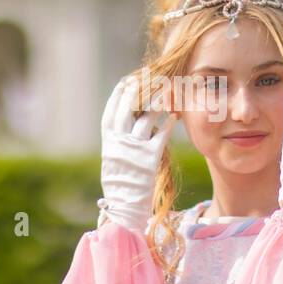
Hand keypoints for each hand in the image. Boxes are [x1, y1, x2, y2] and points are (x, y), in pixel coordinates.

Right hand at [97, 75, 176, 234]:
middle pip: (128, 108)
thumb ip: (119, 137)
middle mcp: (119, 141)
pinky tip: (174, 115)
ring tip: (166, 93)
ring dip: (157, 103)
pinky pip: (161, 134)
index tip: (127, 81)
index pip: (112, 109)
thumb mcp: (113, 156)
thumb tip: (130, 115)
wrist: (125, 205)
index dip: (119, 94)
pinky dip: (168, 123)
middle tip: (148, 78)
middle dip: (138, 90)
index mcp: (108, 140)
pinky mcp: (150, 158)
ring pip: (147, 117)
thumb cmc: (120, 180)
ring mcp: (134, 149)